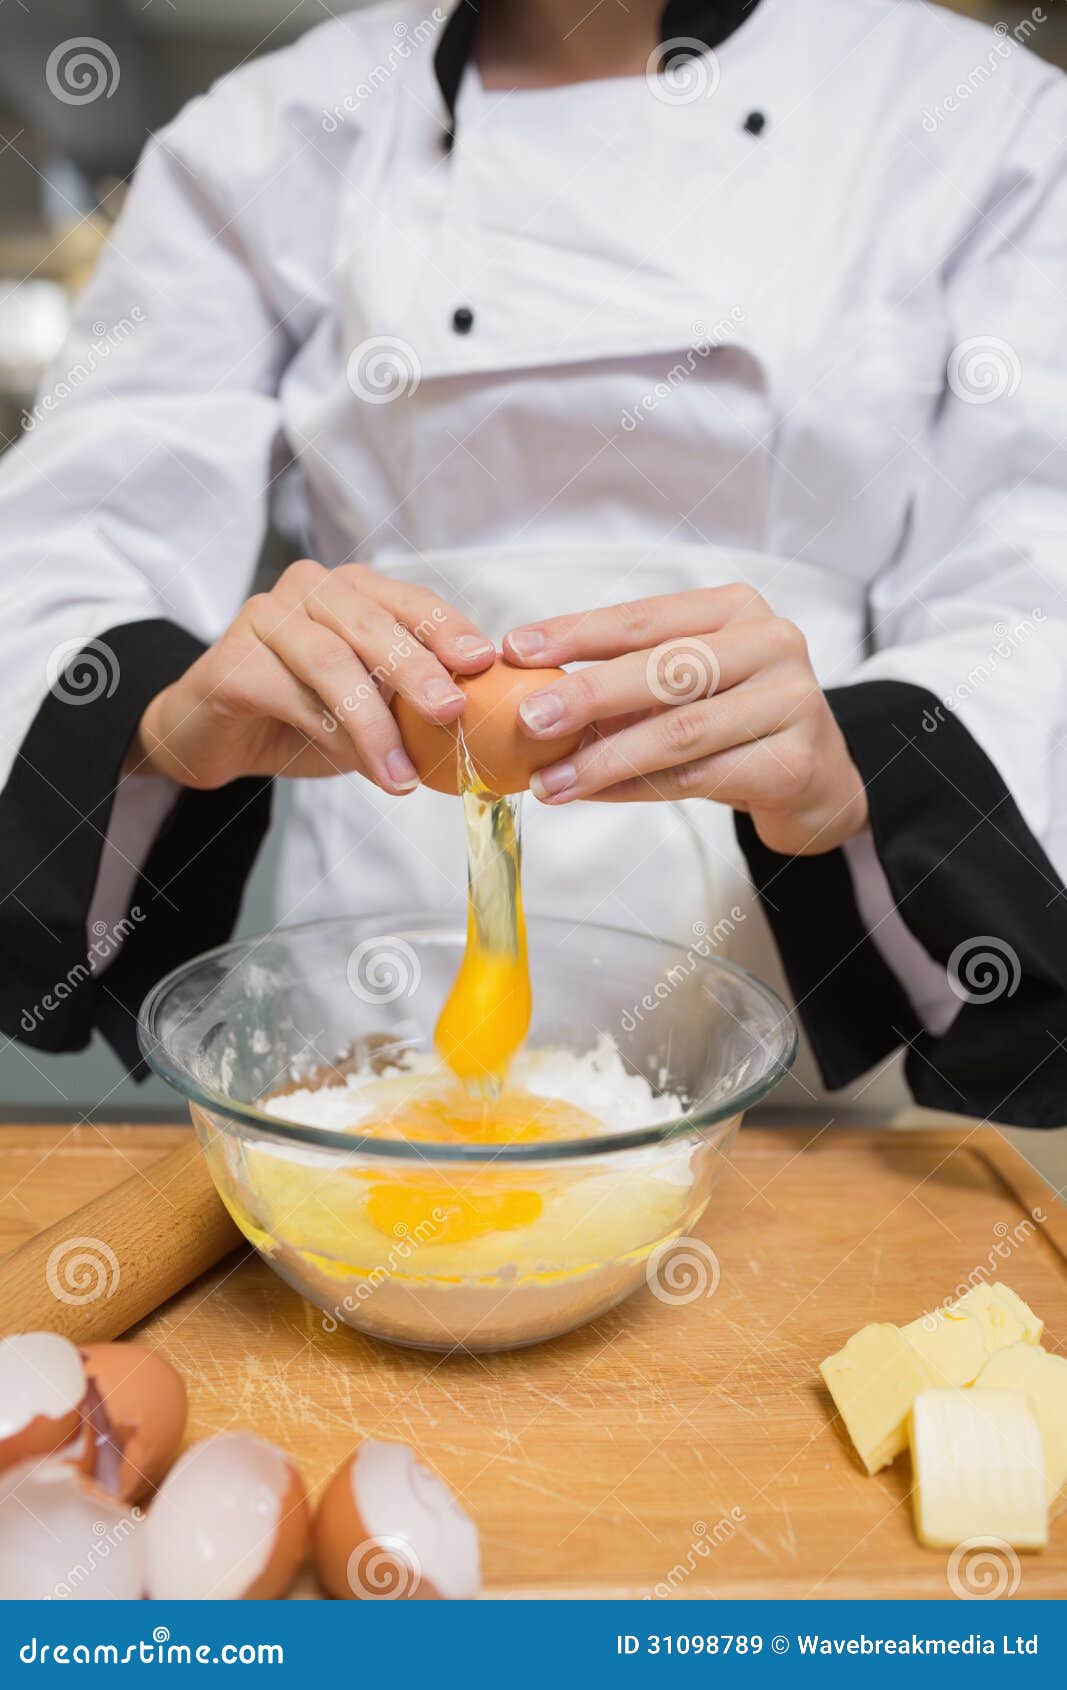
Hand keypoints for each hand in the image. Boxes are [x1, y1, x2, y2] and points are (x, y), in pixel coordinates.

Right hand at [128, 560, 493, 792]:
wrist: (216, 738)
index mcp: (354, 591)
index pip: (410, 602)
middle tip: (451, 713)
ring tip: (402, 775)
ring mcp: (265, 619)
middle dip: (417, 670)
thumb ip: (412, 704)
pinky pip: (292, 696)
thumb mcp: (373, 707)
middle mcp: (309, 591)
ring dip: (374, 724)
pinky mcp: (231, 662)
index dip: (447, 630)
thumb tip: (474, 727)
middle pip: (372, 625)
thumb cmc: (303, 715)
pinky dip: (331, 735)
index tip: (484, 663)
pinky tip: (358, 765)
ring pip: (333, 663)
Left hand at [503, 585, 867, 855]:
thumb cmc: (735, 721)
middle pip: (663, 670)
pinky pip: (696, 778)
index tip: (516, 650)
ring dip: (603, 760)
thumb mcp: (686, 684)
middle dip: (586, 695)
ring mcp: (791, 701)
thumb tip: (531, 696)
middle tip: (527, 720)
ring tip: (548, 782)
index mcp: (735, 609)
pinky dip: (634, 789)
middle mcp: (770, 643)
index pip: (642, 619)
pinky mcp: (794, 761)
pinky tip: (591, 795)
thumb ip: (623, 682)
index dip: (575, 633)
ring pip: (679, 732)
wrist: (817, 776)